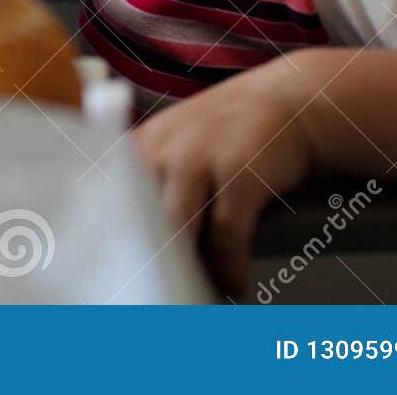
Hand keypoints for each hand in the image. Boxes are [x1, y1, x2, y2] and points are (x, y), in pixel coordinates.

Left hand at [131, 61, 314, 296]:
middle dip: (145, 261)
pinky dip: (230, 268)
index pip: (107, 199)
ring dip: (186, 271)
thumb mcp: (176, 145)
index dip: (108, 240)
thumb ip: (152, 186)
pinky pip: (226, 236)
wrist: (288, 102)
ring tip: (194, 295)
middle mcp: (160, 150)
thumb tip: (135, 250)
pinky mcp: (239, 173)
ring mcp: (198, 159)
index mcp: (139, 147)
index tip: (111, 275)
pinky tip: (236, 283)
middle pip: (137, 220)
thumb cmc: (228, 136)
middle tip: (152, 294)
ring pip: (176, 230)